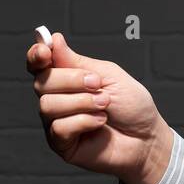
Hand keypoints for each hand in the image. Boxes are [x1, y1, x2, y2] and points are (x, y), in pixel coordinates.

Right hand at [26, 30, 171, 183]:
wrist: (147, 136)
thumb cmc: (131, 105)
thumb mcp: (107, 75)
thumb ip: (77, 61)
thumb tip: (52, 39)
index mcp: (65, 79)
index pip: (38, 64)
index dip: (36, 55)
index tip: (46, 51)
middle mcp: (56, 99)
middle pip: (41, 82)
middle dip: (71, 80)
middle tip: (98, 84)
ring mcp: (56, 122)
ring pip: (48, 105)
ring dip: (82, 102)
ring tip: (105, 105)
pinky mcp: (61, 144)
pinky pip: (59, 127)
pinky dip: (84, 121)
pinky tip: (101, 122)